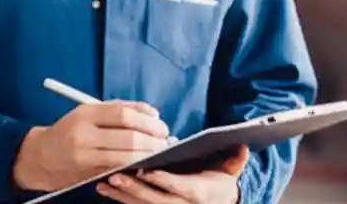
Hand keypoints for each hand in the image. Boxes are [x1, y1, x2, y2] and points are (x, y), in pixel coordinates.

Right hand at [13, 101, 170, 191]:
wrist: (41, 157)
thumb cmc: (69, 131)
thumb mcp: (87, 113)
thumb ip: (117, 110)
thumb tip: (151, 113)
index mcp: (85, 113)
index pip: (123, 114)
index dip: (147, 120)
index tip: (160, 123)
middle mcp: (84, 134)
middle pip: (129, 136)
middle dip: (154, 140)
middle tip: (166, 141)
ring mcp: (86, 156)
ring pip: (127, 157)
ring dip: (149, 155)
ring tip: (159, 152)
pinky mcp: (89, 173)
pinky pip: (119, 170)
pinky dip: (136, 167)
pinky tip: (145, 164)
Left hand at [95, 146, 248, 203]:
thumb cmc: (218, 185)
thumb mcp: (228, 173)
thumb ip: (233, 161)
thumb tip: (243, 147)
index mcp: (199, 193)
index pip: (180, 188)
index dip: (163, 180)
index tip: (146, 169)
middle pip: (155, 200)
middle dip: (135, 188)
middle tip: (115, 175)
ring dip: (122, 195)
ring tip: (102, 181)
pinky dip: (120, 198)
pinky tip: (105, 188)